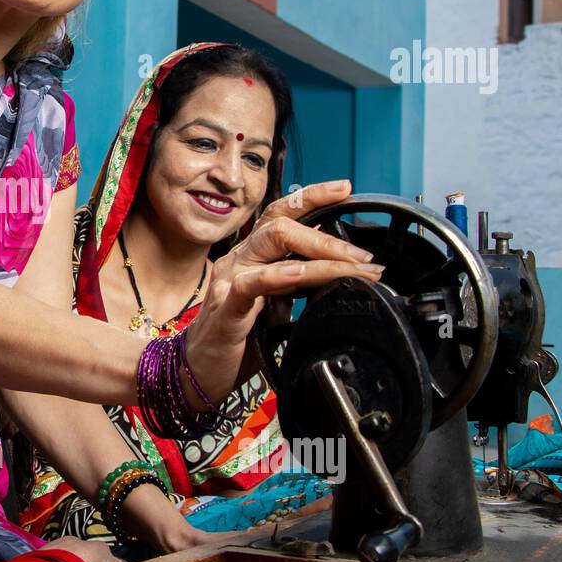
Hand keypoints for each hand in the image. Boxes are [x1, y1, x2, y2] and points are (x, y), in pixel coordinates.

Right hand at [183, 179, 382, 404]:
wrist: (197, 372)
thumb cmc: (235, 340)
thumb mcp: (271, 305)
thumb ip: (293, 283)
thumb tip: (333, 270)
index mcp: (250, 257)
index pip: (281, 215)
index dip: (313, 197)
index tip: (345, 189)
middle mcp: (239, 260)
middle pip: (281, 224)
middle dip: (329, 236)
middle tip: (365, 257)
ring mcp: (229, 280)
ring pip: (273, 245)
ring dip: (321, 255)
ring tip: (354, 269)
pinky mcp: (225, 309)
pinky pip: (250, 284)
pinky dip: (279, 276)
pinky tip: (301, 276)